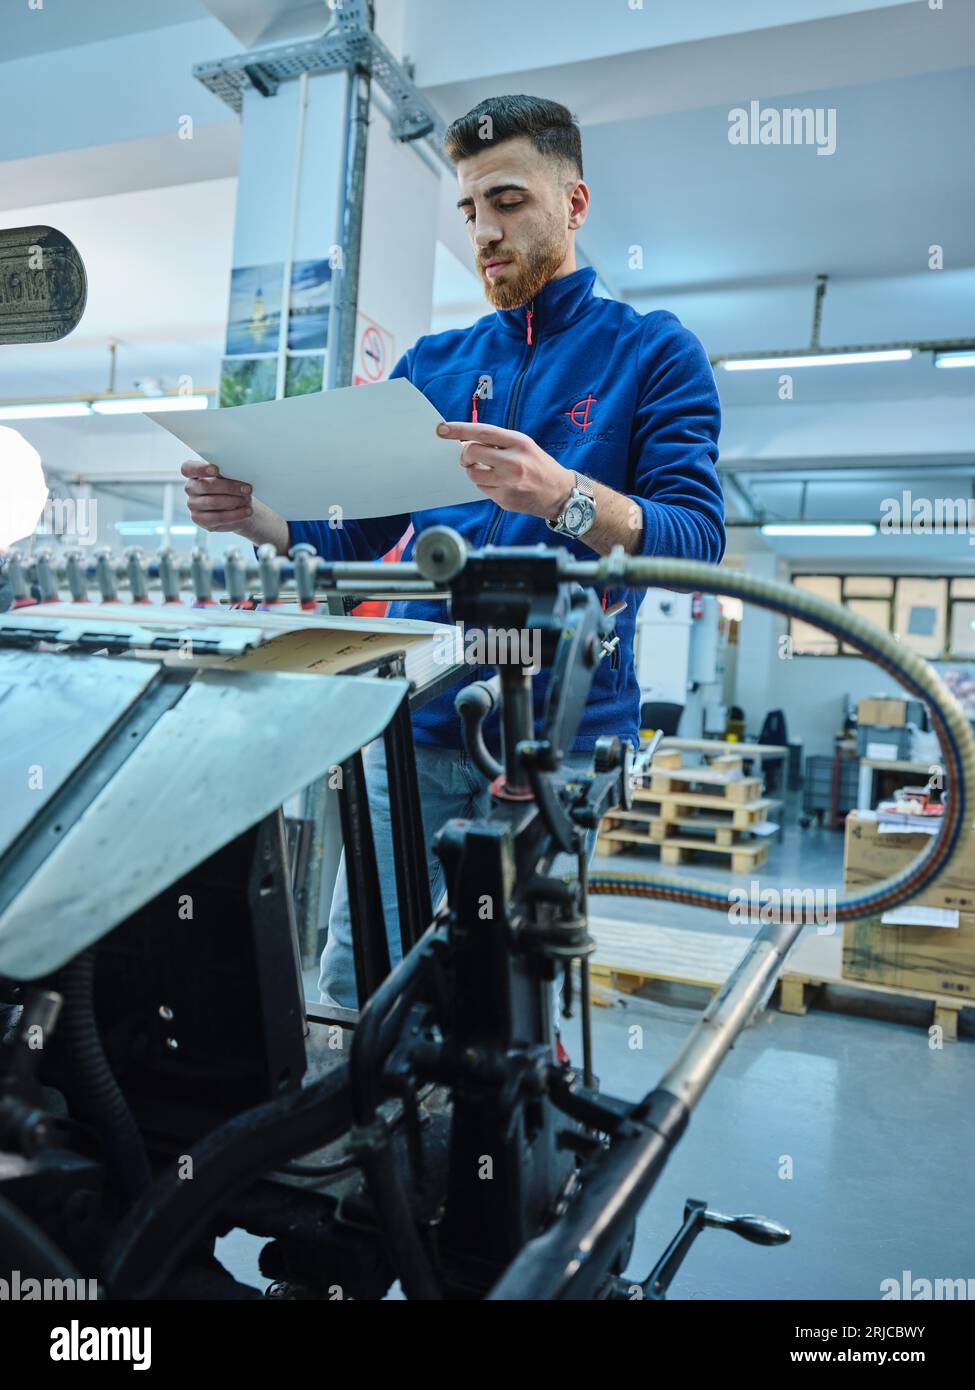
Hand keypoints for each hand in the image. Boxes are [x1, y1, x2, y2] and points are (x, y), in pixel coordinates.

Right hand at [181, 460, 254, 532]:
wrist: (237, 507)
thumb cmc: (231, 486)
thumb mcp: (230, 476)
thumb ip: (228, 472)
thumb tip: (236, 472)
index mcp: (193, 472)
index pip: (188, 468)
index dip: (201, 469)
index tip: (217, 469)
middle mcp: (190, 488)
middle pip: (205, 486)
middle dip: (229, 487)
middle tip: (247, 489)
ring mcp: (192, 504)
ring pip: (213, 502)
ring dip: (234, 501)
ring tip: (247, 500)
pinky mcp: (200, 519)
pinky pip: (218, 517)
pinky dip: (235, 515)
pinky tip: (246, 511)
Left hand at [435, 421, 572, 520]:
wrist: (559, 493)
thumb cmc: (539, 466)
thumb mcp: (524, 446)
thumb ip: (498, 442)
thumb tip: (467, 441)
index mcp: (519, 443)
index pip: (482, 433)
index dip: (459, 429)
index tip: (442, 429)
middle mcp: (514, 462)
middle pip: (472, 452)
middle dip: (466, 455)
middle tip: (469, 457)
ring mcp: (509, 482)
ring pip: (473, 474)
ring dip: (474, 471)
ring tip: (488, 471)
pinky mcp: (504, 499)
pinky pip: (482, 489)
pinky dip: (485, 485)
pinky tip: (499, 484)